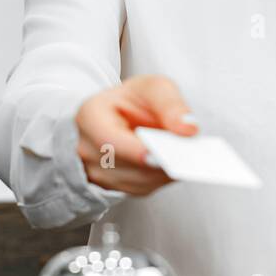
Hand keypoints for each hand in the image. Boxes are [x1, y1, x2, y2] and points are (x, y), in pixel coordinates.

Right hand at [74, 74, 196, 195]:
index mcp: (89, 116)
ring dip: (163, 172)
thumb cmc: (134, 100)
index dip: (132, 150)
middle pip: (124, 165)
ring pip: (136, 181)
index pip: (107, 139)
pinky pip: (142, 188)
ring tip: (187, 159)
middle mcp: (87, 148)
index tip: (156, 155)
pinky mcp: (114, 187)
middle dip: (158, 162)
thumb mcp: (152, 87)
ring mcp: (97, 171)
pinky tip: (175, 165)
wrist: (122, 115)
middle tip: (188, 157)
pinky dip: (161, 178)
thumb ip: (170, 104)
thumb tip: (188, 129)